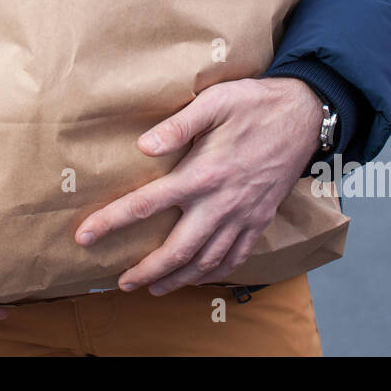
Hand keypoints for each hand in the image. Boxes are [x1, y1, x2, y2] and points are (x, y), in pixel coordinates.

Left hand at [74, 77, 321, 296]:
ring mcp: (243, 216)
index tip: (86, 237)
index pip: (147, 204)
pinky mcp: (260, 219)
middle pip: (177, 250)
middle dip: (147, 270)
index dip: (112, 222)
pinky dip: (215, 273)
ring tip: (154, 288)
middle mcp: (221, 203)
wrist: (304, 115)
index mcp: (202, 174)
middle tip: (122, 283)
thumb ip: (178, 125)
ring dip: (178, 279)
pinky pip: (236, 257)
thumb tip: (143, 146)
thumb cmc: (255, 104)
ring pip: (207, 261)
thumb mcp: (215, 102)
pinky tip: (200, 277)